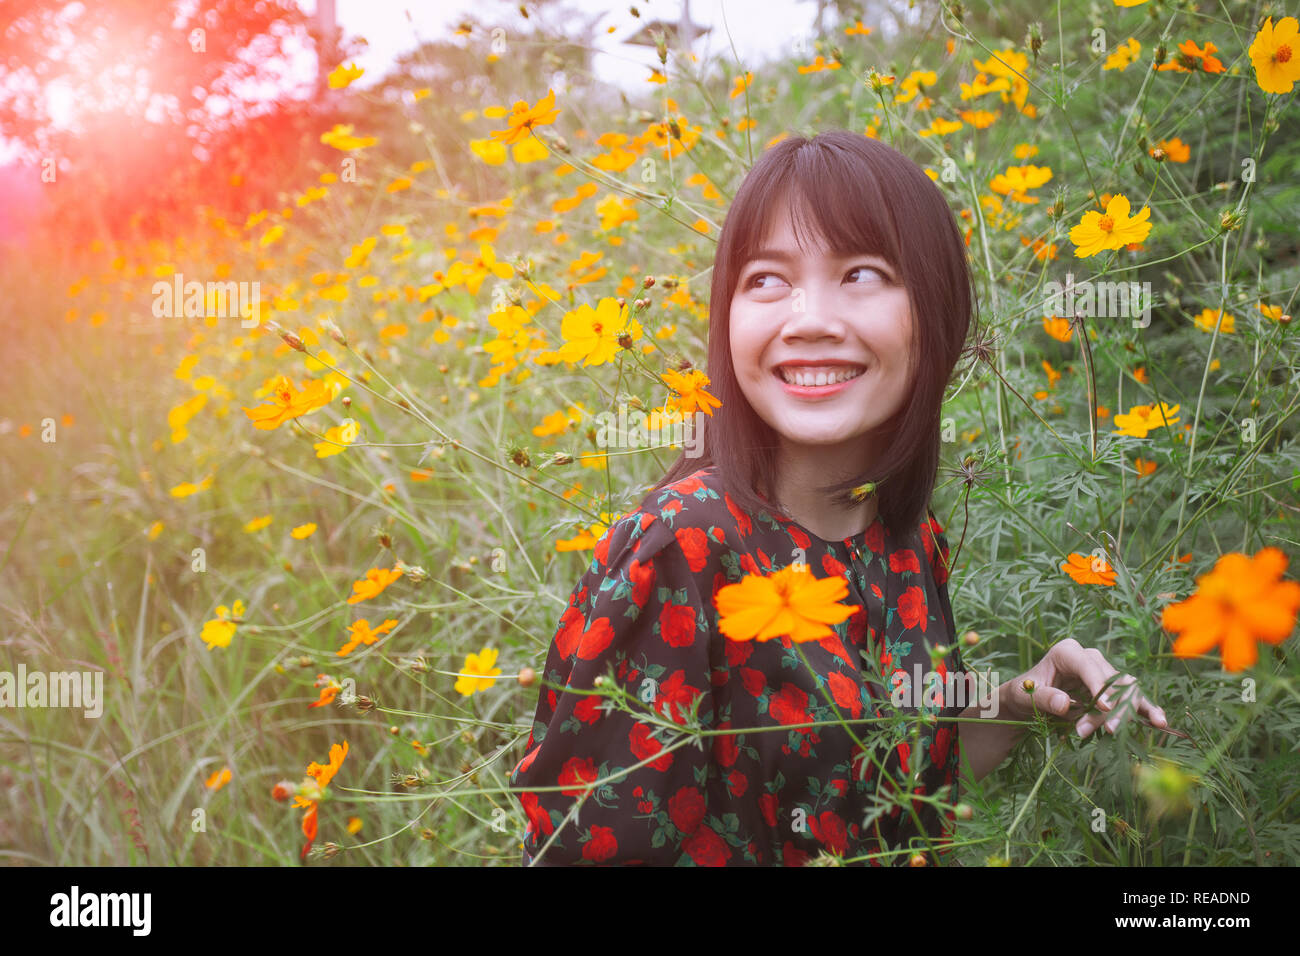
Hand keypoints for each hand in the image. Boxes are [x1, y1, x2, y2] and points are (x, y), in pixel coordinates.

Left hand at [1002, 638, 1167, 737]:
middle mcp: (1090, 658)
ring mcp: (1105, 674)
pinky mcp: (1114, 691)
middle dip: (1106, 708)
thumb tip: (1065, 703)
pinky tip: (1160, 721)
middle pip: (1110, 681)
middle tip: (1094, 730)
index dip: (1099, 685)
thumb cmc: (1025, 694)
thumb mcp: (1024, 695)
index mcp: (1067, 652)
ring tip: (1112, 733)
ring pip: (1124, 692)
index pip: (1088, 665)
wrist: (1029, 703)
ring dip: (1121, 714)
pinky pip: (1134, 699)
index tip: (1104, 708)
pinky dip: (1146, 709)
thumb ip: (1045, 698)